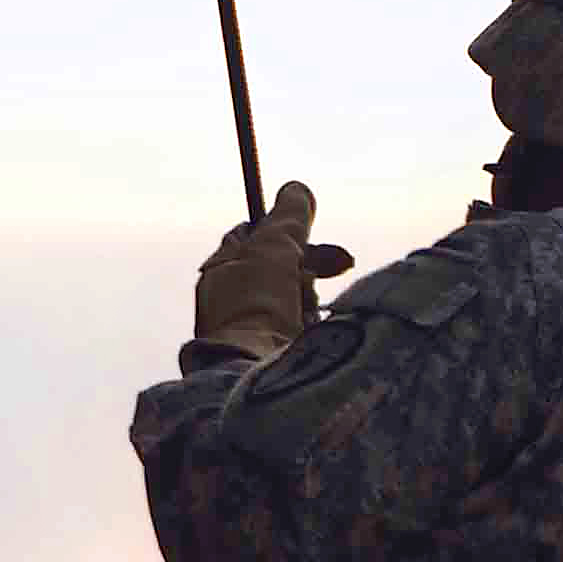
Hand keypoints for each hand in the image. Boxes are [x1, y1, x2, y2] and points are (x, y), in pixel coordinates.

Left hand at [193, 179, 351, 359]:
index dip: (286, 230)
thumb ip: (289, 216)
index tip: (308, 231)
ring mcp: (252, 333)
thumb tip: (297, 190)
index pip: (254, 236)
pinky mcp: (272, 358)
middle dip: (310, 266)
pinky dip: (312, 327)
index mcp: (220, 271)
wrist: (254, 372)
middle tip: (342, 263)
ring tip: (306, 309)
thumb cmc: (256, 303)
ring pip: (298, 300)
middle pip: (282, 269)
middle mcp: (232, 302)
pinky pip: (303, 331)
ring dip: (310, 297)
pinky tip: (308, 332)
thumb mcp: (274, 244)